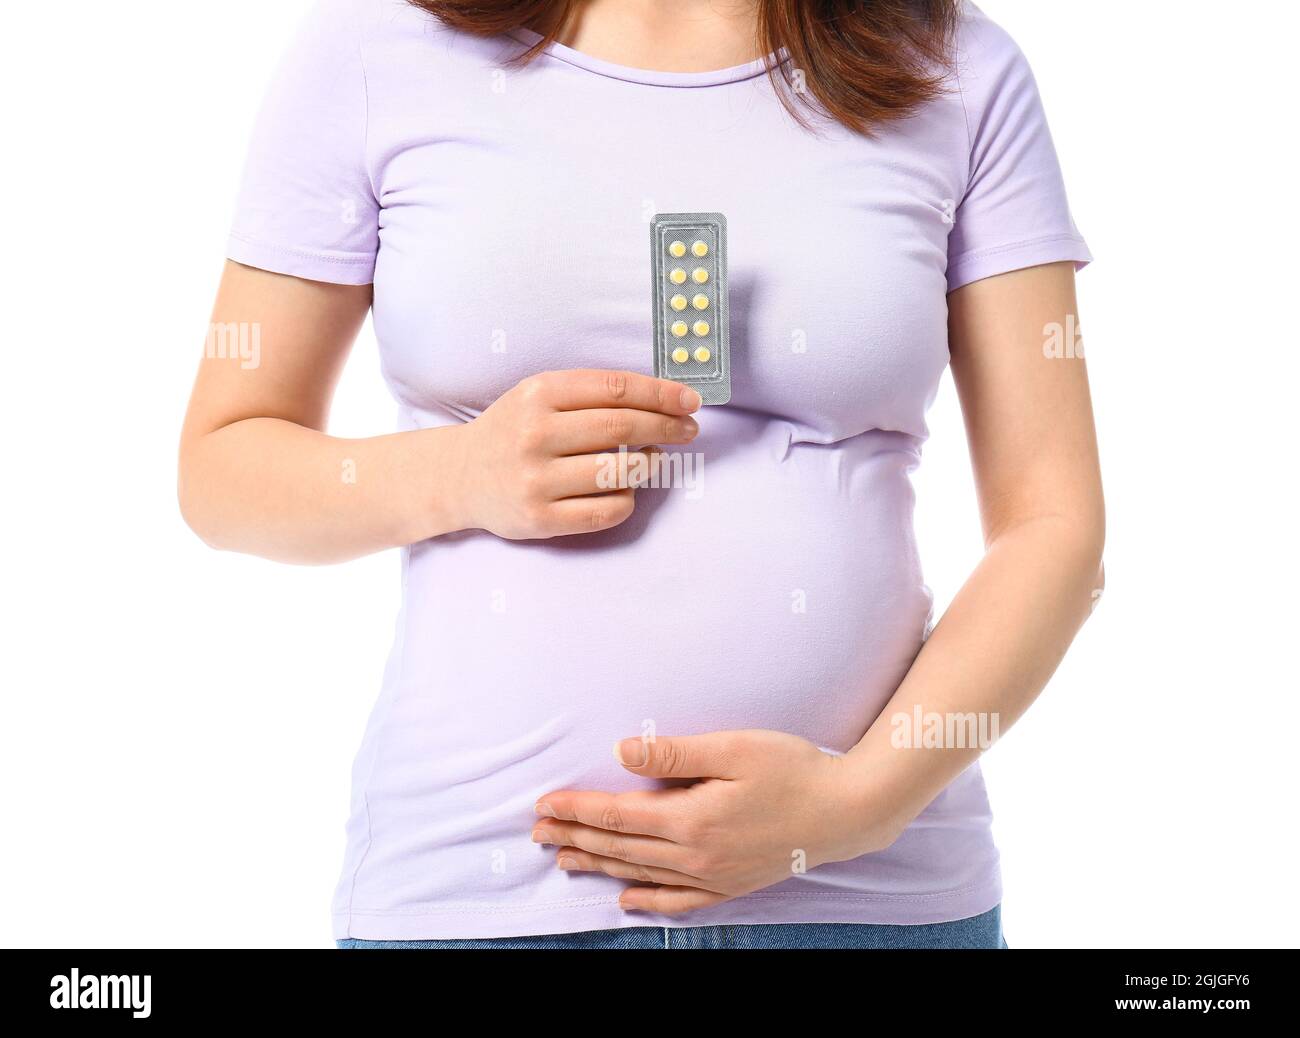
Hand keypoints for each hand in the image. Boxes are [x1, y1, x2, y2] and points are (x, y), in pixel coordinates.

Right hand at [455, 369, 700, 539]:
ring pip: (620, 470)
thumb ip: (590, 393)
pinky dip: (627, 499)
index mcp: (537, 394)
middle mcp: (535, 435)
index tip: (689, 401)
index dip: (660, 393)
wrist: (460, 476)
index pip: (614, 389)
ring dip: (649, 463)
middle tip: (688, 429)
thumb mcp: (538, 395)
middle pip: (623, 426)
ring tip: (652, 458)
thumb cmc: (513, 430)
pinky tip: (623, 488)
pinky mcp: (540, 519)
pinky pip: (607, 511)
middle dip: (667, 426)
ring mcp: (536, 480)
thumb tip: (662, 399)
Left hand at [532, 730, 902, 914]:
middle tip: (537, 833)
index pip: (617, 815)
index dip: (577, 810)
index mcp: (691, 818)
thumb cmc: (794, 769)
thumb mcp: (734, 748)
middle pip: (620, 847)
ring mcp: (713, 876)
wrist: (848, 811)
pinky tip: (626, 899)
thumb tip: (622, 751)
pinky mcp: (731, 885)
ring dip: (598, 866)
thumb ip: (674, 752)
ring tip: (564, 860)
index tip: (544, 804)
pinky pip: (678, 900)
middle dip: (575, 838)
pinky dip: (647, 900)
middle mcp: (695, 855)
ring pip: (640, 873)